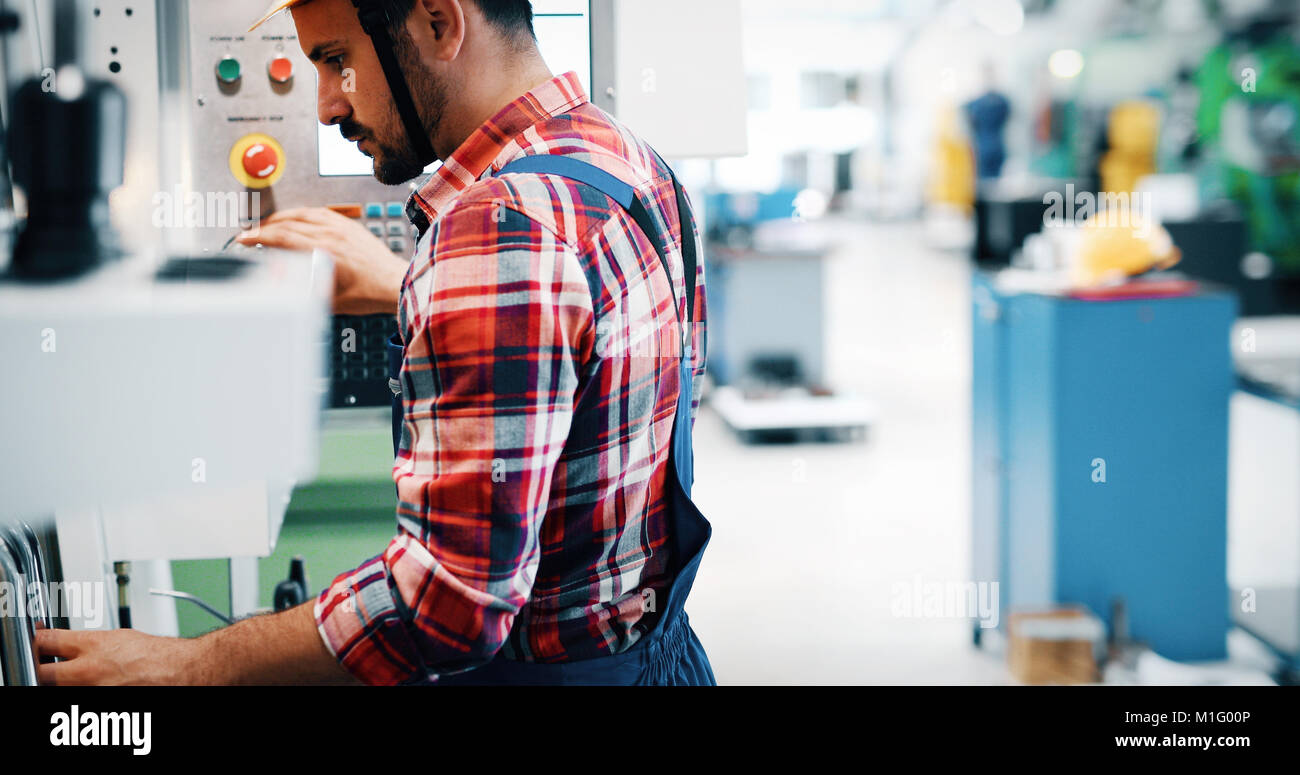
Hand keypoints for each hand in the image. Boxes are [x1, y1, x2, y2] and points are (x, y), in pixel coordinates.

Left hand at [35, 626, 205, 685]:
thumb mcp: (120, 636)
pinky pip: (82, 700)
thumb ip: (89, 643)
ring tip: (81, 676)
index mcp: (93, 645)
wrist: (184, 670)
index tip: (38, 642)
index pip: (46, 642)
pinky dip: (85, 691)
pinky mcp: (101, 708)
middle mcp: (88, 671)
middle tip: (46, 665)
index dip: (38, 642)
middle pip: (41, 674)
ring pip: (60, 690)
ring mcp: (94, 691)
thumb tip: (69, 646)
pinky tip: (98, 685)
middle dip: (41, 669)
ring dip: (64, 683)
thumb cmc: (160, 654)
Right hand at [236, 207, 408, 315]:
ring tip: (269, 224)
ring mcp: (342, 227)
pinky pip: (321, 212)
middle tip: (251, 233)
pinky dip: (303, 213)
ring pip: (304, 213)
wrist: (395, 284)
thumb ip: (305, 294)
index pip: (283, 238)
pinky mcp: (350, 226)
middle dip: (265, 226)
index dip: (258, 236)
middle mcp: (332, 235)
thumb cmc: (369, 294)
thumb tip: (282, 289)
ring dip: (282, 217)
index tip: (243, 239)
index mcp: (324, 252)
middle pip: (289, 223)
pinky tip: (297, 217)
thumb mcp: (331, 302)